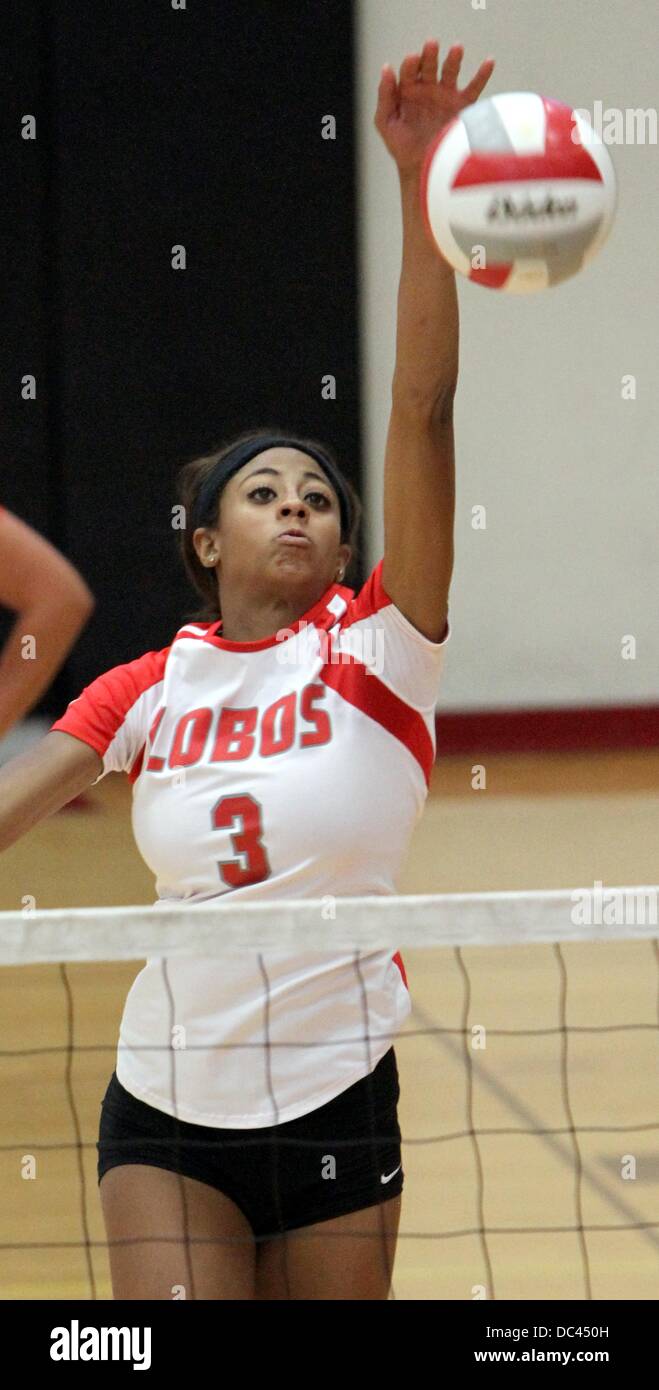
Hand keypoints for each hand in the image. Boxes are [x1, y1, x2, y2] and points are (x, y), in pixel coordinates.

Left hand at [374, 39, 494, 175]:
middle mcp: (428, 89)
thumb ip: (385, 96)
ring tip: (456, 48)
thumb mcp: (386, 123)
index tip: (412, 59)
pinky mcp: (462, 107)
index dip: (410, 64)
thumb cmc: (401, 148)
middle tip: (431, 45)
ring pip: (451, 72)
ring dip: (453, 59)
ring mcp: (446, 96)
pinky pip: (474, 88)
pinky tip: (488, 62)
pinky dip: (482, 75)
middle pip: (429, 66)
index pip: (409, 71)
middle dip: (430, 55)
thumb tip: (387, 68)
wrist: (424, 170)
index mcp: (408, 91)